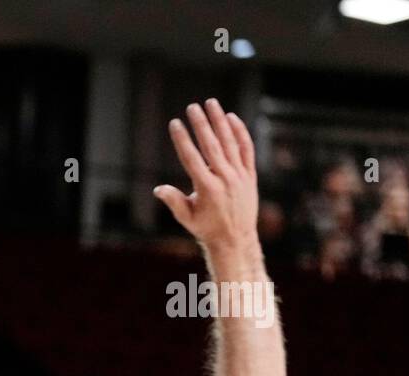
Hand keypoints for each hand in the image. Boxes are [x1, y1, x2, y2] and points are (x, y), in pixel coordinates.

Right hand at [154, 101, 259, 257]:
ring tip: (212, 104)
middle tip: (192, 107)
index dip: (182, 139)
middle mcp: (224, 179)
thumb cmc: (206, 228)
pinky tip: (231, 118)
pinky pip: (246, 149)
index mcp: (206, 188)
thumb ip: (174, 201)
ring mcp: (239, 175)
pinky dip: (240, 132)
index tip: (175, 123)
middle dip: (201, 124)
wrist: (236, 239)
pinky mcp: (250, 175)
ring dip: (220, 121)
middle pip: (211, 145)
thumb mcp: (187, 218)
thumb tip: (158, 189)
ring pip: (229, 142)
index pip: (191, 158)